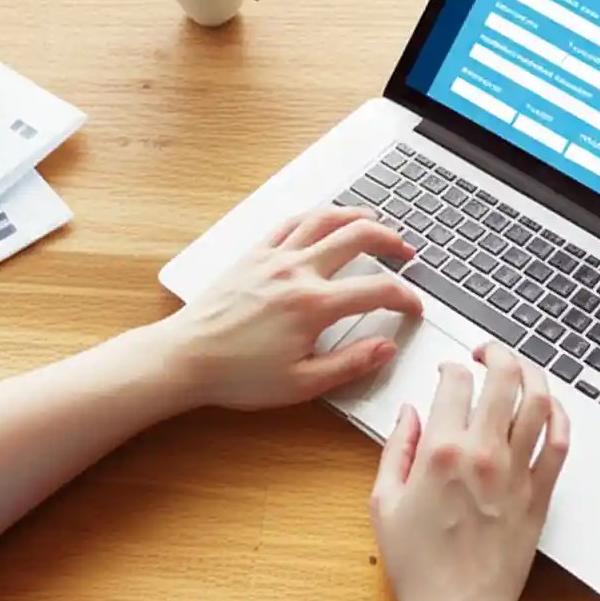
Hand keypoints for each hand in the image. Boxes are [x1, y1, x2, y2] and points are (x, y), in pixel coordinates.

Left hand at [153, 206, 423, 410]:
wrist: (186, 358)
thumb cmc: (237, 375)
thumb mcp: (301, 384)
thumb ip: (350, 364)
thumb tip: (386, 348)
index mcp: (313, 305)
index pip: (377, 290)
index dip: (405, 297)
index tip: (413, 306)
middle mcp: (296, 272)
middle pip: (357, 237)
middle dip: (391, 240)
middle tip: (406, 251)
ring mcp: (273, 258)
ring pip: (324, 219)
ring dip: (356, 216)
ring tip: (375, 221)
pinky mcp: (253, 255)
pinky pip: (290, 223)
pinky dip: (314, 216)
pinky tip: (324, 219)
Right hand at [369, 343, 570, 600]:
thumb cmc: (419, 565)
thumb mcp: (383, 502)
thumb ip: (395, 449)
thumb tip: (408, 415)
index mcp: (441, 451)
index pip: (454, 381)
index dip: (450, 366)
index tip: (448, 372)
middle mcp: (484, 453)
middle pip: (504, 377)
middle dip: (496, 352)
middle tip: (488, 353)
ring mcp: (518, 471)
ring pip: (539, 401)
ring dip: (532, 373)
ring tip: (520, 368)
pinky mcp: (541, 493)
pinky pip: (562, 441)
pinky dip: (560, 415)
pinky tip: (550, 406)